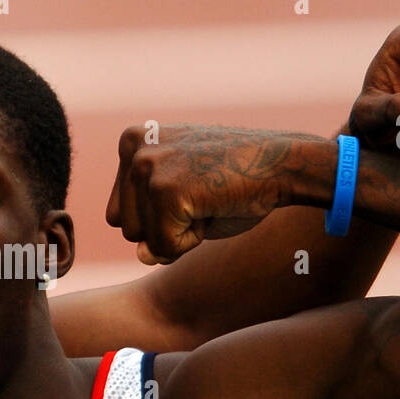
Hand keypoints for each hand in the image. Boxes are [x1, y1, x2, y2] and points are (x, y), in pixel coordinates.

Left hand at [106, 125, 313, 263]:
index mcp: (131, 143)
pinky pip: (163, 248)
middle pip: (125, 229)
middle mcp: (133, 149)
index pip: (119, 214)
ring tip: (207, 201)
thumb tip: (141, 256)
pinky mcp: (165, 190)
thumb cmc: (234, 182)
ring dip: (179, 234)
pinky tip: (212, 209)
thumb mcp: (181, 202)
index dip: (159, 218)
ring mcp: (147, 167)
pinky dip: (190, 243)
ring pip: (140, 241)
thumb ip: (151, 229)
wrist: (280, 165)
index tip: (192, 192)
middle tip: (203, 197)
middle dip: (166, 228)